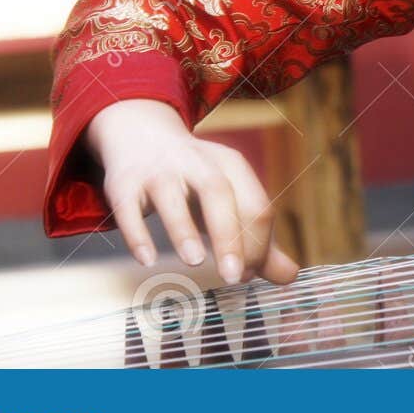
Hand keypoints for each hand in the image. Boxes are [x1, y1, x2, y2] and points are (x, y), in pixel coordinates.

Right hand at [84, 98, 299, 285]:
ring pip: (172, 196)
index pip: (254, 204)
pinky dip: (137, 234)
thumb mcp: (229, 199)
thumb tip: (289, 276)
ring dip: (184, 229)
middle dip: (230, 236)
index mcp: (231, 166)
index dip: (256, 243)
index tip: (247, 276)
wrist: (141, 135)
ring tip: (196, 262)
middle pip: (219, 194)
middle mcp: (196, 163)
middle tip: (235, 277)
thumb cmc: (194, 180)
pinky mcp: (124, 184)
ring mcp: (158, 172)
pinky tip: (147, 260)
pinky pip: (129, 209)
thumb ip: (257, 238)